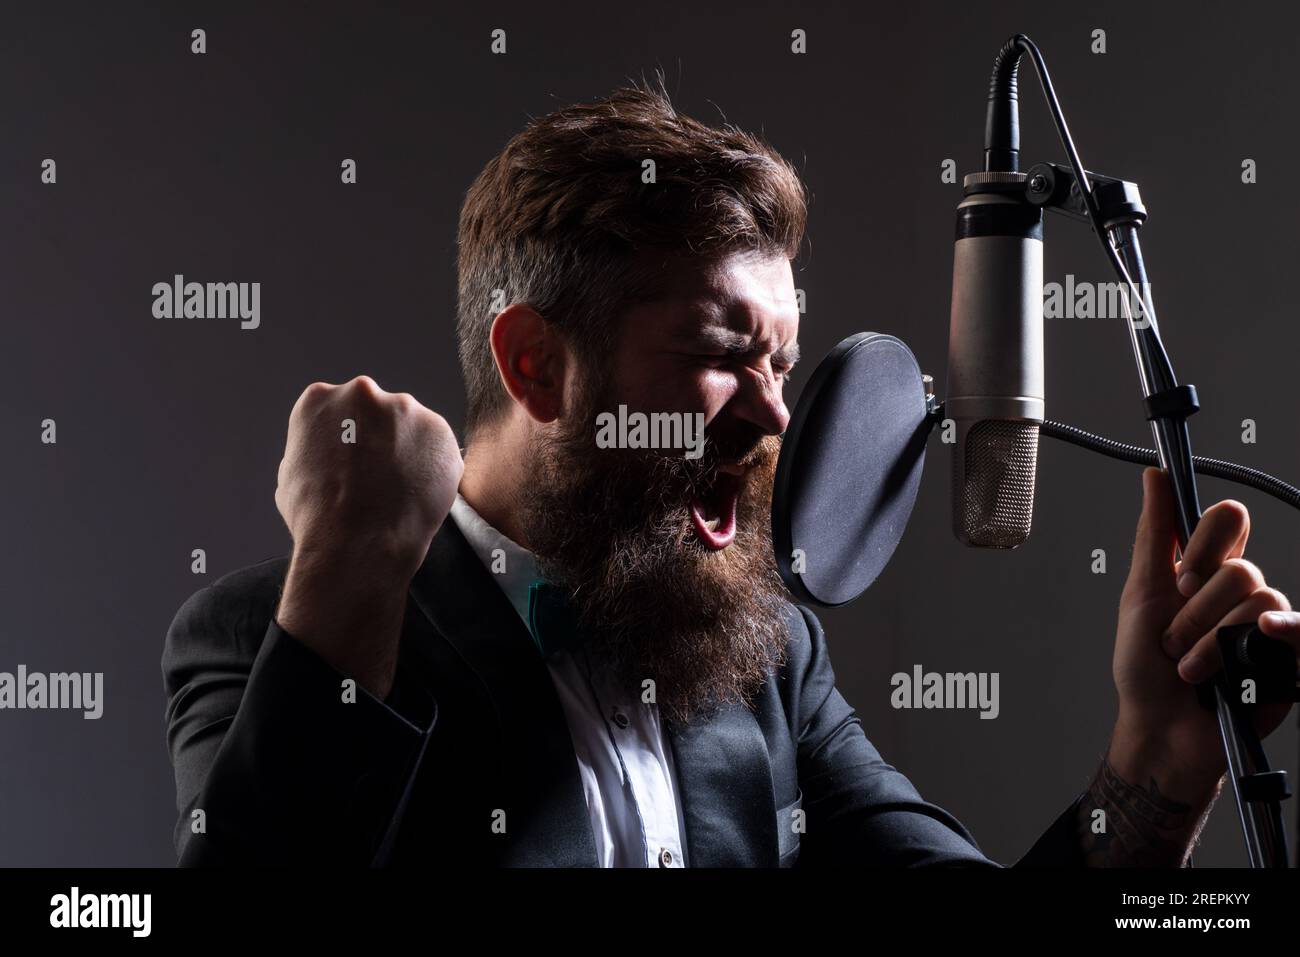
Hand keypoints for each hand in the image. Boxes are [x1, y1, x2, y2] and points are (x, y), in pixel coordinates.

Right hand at [275, 374, 462, 579]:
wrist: (356, 542)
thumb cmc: (316, 516)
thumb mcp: (292, 472)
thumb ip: (316, 448)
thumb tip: (328, 450)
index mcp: (320, 398)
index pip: (339, 410)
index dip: (348, 439)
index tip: (353, 462)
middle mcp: (363, 392)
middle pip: (378, 413)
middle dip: (381, 440)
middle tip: (379, 476)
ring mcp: (404, 409)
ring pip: (411, 428)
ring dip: (408, 452)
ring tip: (399, 489)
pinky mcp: (438, 430)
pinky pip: (438, 448)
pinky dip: (433, 468)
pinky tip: (419, 492)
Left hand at [1110, 467, 1291, 798]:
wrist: (1159, 727)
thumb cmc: (1143, 667)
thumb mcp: (1140, 595)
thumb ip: (1154, 536)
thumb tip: (1153, 475)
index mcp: (1206, 570)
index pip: (1228, 520)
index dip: (1205, 543)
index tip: (1181, 577)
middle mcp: (1241, 593)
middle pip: (1239, 568)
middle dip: (1194, 611)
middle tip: (1173, 638)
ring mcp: (1267, 625)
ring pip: (1260, 601)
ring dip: (1210, 642)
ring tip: (1190, 668)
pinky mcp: (1288, 658)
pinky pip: (1295, 629)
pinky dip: (1273, 637)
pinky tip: (1257, 646)